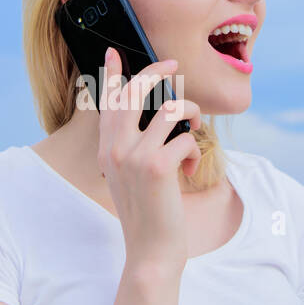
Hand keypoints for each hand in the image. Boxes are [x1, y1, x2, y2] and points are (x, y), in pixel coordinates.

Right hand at [98, 47, 201, 268]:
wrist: (151, 251)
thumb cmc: (149, 213)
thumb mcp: (133, 177)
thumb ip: (136, 147)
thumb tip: (163, 113)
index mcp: (107, 150)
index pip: (107, 103)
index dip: (112, 74)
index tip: (114, 53)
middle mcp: (115, 148)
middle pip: (136, 92)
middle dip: (157, 73)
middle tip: (174, 67)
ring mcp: (134, 156)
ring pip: (170, 109)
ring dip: (191, 114)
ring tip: (196, 129)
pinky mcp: (157, 166)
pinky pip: (185, 137)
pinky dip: (195, 150)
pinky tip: (191, 168)